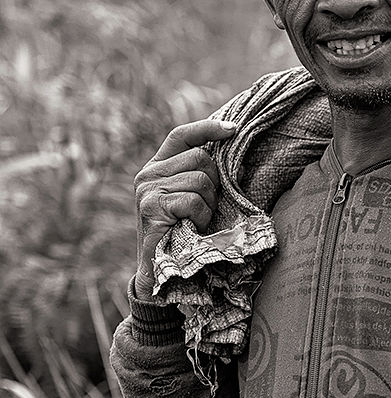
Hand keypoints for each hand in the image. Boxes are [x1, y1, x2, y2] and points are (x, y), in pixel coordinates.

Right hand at [133, 117, 235, 300]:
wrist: (158, 270)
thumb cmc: (181, 234)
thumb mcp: (189, 199)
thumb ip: (199, 176)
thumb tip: (235, 156)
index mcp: (156, 167)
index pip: (181, 135)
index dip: (207, 128)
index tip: (233, 129)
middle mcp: (148, 174)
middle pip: (200, 158)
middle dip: (214, 184)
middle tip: (205, 208)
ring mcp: (148, 189)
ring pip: (201, 180)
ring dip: (208, 204)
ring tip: (196, 220)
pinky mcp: (153, 206)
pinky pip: (194, 200)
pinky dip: (201, 216)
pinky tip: (191, 227)